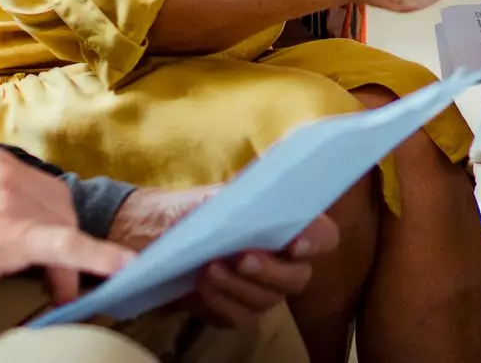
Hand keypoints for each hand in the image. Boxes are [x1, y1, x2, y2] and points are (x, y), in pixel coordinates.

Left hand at [112, 188, 338, 328]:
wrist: (156, 237)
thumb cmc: (195, 209)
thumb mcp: (219, 193)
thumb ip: (249, 187)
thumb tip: (278, 162)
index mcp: (288, 227)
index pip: (324, 237)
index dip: (317, 241)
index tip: (296, 243)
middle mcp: (283, 262)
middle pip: (298, 278)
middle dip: (270, 271)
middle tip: (242, 257)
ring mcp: (261, 291)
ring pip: (267, 300)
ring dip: (239, 286)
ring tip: (210, 268)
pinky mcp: (237, 311)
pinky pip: (240, 317)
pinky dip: (221, 302)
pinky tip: (202, 286)